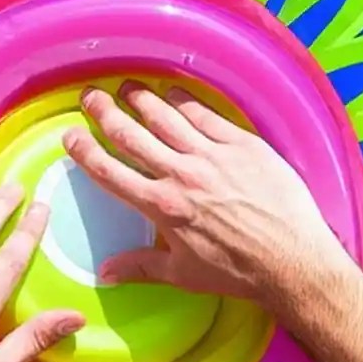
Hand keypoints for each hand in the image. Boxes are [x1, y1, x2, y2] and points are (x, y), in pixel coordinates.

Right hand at [62, 82, 356, 310]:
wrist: (292, 261)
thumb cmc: (237, 272)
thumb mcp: (182, 274)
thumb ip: (139, 266)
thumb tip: (104, 273)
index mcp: (162, 207)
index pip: (111, 172)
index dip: (85, 151)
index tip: (70, 135)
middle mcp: (182, 175)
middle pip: (132, 136)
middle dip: (106, 113)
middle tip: (90, 96)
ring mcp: (213, 156)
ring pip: (167, 118)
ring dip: (142, 99)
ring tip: (127, 87)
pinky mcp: (243, 145)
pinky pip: (207, 115)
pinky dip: (186, 101)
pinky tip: (174, 92)